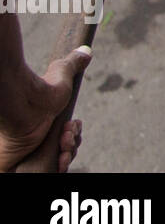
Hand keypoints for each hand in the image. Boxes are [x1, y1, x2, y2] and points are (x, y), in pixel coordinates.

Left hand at [0, 46, 92, 171]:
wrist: (21, 104)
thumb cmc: (38, 92)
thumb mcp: (61, 74)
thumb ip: (73, 64)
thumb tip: (85, 49)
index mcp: (43, 128)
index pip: (64, 141)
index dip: (72, 136)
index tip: (72, 126)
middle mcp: (36, 143)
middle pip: (64, 152)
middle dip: (72, 143)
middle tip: (67, 135)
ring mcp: (31, 156)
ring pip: (60, 163)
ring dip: (69, 152)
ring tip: (64, 142)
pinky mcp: (27, 168)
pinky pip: (49, 173)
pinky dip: (60, 166)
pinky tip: (62, 156)